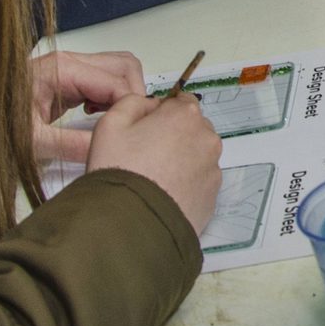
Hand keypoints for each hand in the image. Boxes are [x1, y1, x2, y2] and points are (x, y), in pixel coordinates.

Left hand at [29, 50, 146, 162]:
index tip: (132, 132)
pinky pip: (105, 74)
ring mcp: (69, 64)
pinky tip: (96, 113)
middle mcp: (70, 61)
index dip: (131, 108)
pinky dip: (112, 92)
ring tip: (110, 119)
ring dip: (124, 91)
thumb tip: (108, 153)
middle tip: (126, 125)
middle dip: (134, 95)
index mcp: (62, 70)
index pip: (117, 83)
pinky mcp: (68, 73)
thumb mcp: (32, 142)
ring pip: (119, 68)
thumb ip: (72, 146)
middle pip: (125, 67)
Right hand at [87, 93, 223, 234]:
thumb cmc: (118, 168)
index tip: (145, 131)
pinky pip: (200, 182)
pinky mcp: (213, 196)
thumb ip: (133, 102)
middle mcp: (207, 138)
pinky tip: (164, 195)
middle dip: (174, 137)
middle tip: (145, 157)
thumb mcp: (111, 123)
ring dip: (182, 161)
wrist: (129, 222)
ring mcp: (213, 169)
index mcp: (185, 115)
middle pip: (192, 129)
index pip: (181, 102)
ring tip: (154, 180)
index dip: (162, 114)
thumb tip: (151, 106)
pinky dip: (187, 184)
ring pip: (198, 156)